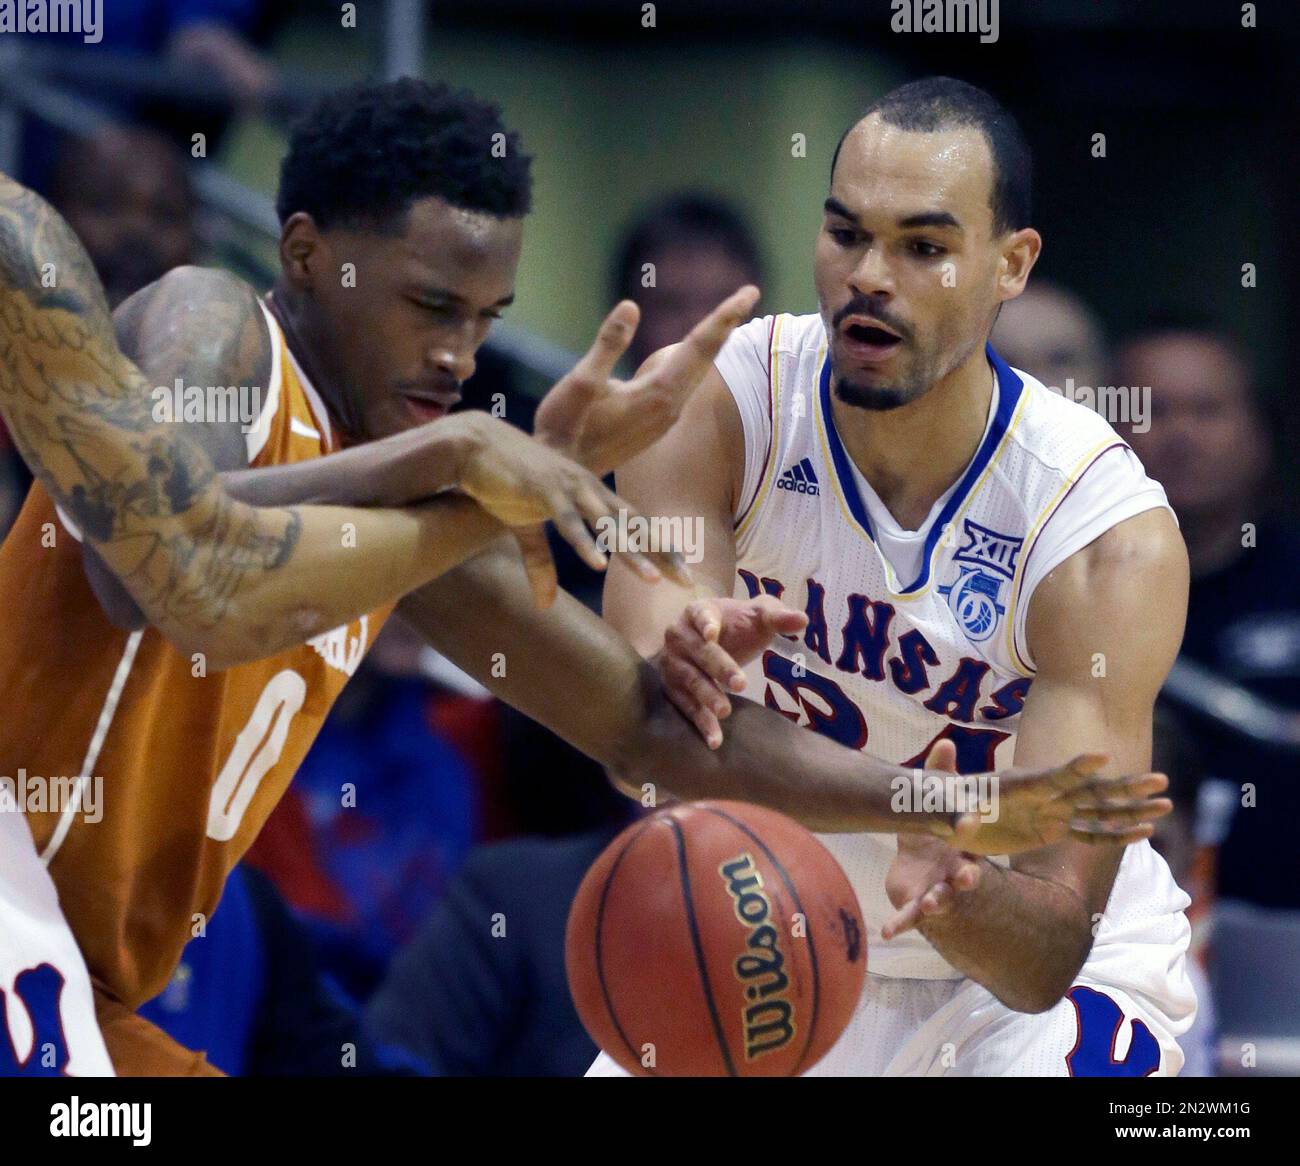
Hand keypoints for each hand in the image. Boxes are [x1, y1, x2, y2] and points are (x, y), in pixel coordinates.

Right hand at [451, 412, 673, 607]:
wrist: (476, 447)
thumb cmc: (505, 483)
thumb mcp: (525, 528)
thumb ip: (540, 565)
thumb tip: (546, 605)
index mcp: (590, 495)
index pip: (635, 524)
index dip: (660, 547)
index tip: (684, 574)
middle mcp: (587, 489)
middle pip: (633, 525)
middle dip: (661, 554)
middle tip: (686, 581)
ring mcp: (567, 487)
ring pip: (606, 525)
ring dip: (629, 552)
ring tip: (652, 579)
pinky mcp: (541, 490)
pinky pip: (567, 521)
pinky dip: (583, 542)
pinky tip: (597, 563)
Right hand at [534, 285, 759, 476]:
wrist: (565, 473)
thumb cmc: (566, 428)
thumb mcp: (581, 382)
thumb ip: (608, 344)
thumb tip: (632, 305)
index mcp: (657, 393)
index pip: (700, 346)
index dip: (724, 316)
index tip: (749, 292)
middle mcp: (670, 406)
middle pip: (708, 357)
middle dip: (728, 323)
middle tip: (749, 293)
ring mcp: (665, 418)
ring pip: (699, 372)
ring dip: (715, 342)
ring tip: (730, 317)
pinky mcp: (656, 424)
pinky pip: (687, 384)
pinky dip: (699, 361)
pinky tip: (697, 353)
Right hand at [656, 595, 807, 747]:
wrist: (708, 642)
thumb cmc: (736, 626)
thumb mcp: (758, 616)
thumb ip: (778, 616)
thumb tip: (802, 620)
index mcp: (698, 611)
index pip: (700, 614)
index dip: (705, 623)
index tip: (712, 634)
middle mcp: (679, 635)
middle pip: (701, 652)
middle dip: (720, 668)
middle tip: (740, 684)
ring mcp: (673, 663)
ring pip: (691, 680)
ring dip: (707, 697)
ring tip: (725, 712)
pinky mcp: (672, 688)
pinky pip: (686, 706)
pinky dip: (700, 722)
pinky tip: (714, 740)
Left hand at [883, 739, 981, 937]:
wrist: (918, 865)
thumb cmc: (934, 831)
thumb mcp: (935, 803)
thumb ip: (941, 774)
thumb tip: (946, 742)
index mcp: (965, 847)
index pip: (973, 844)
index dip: (972, 840)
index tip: (971, 833)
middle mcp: (956, 872)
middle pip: (967, 877)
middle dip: (968, 878)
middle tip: (969, 876)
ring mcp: (938, 891)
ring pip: (941, 900)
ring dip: (938, 902)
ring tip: (931, 902)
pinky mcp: (916, 906)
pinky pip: (908, 918)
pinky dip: (899, 924)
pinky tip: (887, 932)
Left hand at [918, 739, 1173, 855]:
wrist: (948, 813)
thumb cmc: (943, 808)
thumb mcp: (945, 813)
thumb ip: (956, 817)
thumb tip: (963, 825)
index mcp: (1016, 785)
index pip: (1051, 776)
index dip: (1075, 768)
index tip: (1103, 757)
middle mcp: (1042, 795)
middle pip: (1089, 790)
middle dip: (1125, 786)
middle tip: (1161, 779)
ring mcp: (1051, 811)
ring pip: (1099, 810)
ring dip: (1132, 808)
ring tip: (1167, 805)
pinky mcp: (1053, 830)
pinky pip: (1090, 834)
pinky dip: (1116, 834)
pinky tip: (1145, 832)